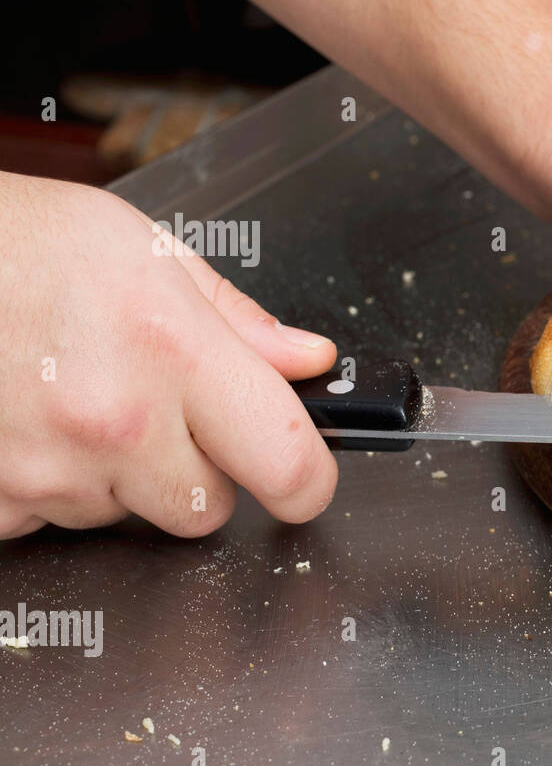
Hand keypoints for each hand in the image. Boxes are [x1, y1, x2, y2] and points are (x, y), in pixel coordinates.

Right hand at [0, 173, 338, 538]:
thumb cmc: (18, 244)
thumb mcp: (146, 251)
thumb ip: (239, 320)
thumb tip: (308, 362)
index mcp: (171, 350)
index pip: (287, 463)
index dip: (308, 480)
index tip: (306, 477)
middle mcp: (114, 420)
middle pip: (208, 508)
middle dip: (199, 471)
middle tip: (159, 409)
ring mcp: (48, 470)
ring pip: (129, 516)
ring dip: (120, 476)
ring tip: (79, 397)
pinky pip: (55, 521)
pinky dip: (55, 484)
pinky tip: (34, 422)